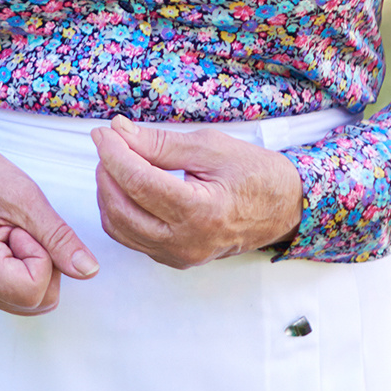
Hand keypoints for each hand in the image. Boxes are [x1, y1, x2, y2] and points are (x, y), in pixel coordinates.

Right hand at [0, 135, 97, 314]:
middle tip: (21, 230)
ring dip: (37, 267)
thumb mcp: (28, 200)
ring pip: (34, 300)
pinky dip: (29, 270)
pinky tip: (12, 245)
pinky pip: (23, 294)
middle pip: (37, 299)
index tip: (23, 229)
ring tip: (14, 235)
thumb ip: (59, 239)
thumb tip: (88, 271)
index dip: (42, 258)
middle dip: (44, 264)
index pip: (32, 290)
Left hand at [91, 117, 303, 269]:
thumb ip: (161, 143)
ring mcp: (180, 256)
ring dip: (108, 192)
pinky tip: (127, 187)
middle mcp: (187, 242)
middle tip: (109, 143)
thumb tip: (120, 132)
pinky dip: (120, 211)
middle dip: (106, 171)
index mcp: (201, 212)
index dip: (113, 153)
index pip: (138, 182)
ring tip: (116, 163)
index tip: (104, 133)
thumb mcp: (211, 148)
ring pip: (120, 227)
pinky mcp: (175, 259)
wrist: (286, 208)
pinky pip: (132, 238)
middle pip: (121, 207)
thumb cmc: (257, 175)